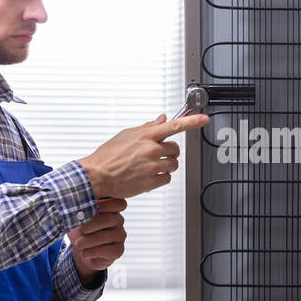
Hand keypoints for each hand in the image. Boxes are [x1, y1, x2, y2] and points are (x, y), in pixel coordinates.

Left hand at [69, 197, 127, 286]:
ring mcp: (120, 235)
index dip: (104, 204)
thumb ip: (80, 211)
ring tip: (78, 244)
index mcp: (110, 209)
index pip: (117, 203)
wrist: (81, 251)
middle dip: (91, 224)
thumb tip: (76, 208)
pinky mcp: (118, 250)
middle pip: (109, 219)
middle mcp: (118, 220)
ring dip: (88, 241)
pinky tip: (84, 252)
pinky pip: (107, 250)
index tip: (89, 208)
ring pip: (106, 236)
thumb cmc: (79, 231)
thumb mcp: (76, 219)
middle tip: (81, 230)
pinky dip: (92, 252)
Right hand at [77, 112, 207, 199]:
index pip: (174, 126)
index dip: (192, 122)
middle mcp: (150, 150)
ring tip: (150, 166)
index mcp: (145, 135)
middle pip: (175, 149)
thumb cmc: (107, 156)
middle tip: (156, 154)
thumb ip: (146, 127)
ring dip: (166, 165)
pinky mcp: (150, 182)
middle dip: (169, 151)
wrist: (97, 175)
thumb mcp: (126, 134)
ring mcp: (151, 166)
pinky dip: (160, 177)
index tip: (203, 119)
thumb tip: (161, 119)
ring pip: (173, 165)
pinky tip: (148, 175)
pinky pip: (166, 178)